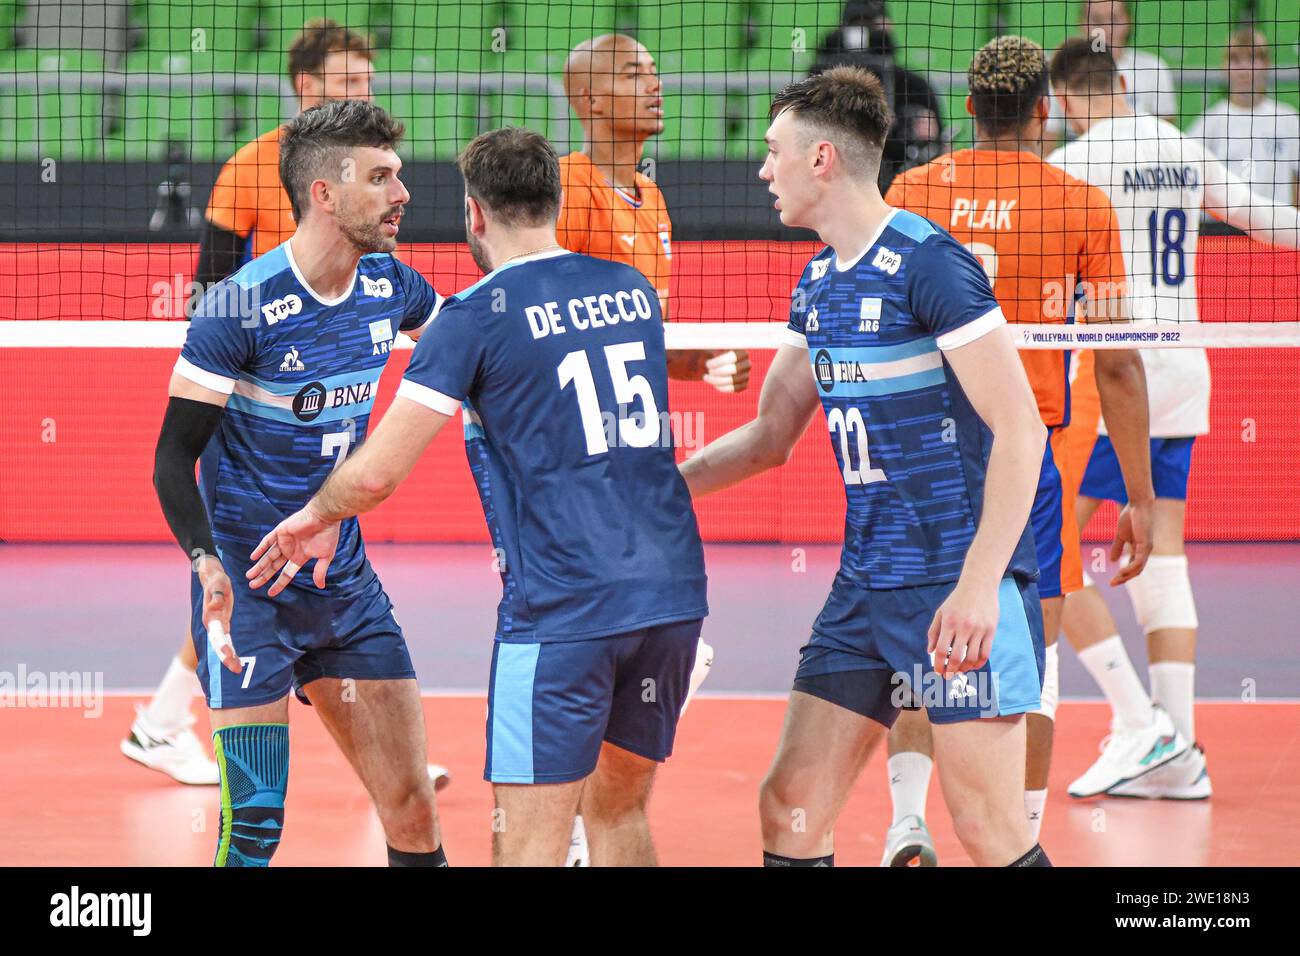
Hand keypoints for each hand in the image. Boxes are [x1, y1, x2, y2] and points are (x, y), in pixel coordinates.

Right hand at [196, 555, 240, 674]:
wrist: (213, 578)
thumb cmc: (216, 580)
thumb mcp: (218, 585)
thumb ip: (217, 596)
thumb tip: (215, 607)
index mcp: (210, 617)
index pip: (217, 635)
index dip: (223, 647)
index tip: (229, 656)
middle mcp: (212, 624)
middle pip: (219, 643)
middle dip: (226, 657)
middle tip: (236, 670)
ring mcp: (217, 624)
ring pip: (222, 644)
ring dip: (229, 657)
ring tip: (237, 669)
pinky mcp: (223, 623)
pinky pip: (226, 639)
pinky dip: (230, 649)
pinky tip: (235, 659)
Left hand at [246, 505, 340, 596]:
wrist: (324, 517)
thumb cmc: (328, 535)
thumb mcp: (326, 556)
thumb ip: (320, 571)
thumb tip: (321, 586)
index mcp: (300, 557)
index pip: (286, 573)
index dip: (279, 583)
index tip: (270, 593)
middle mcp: (290, 550)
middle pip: (273, 566)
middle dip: (263, 576)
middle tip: (252, 585)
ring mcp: (284, 541)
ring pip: (268, 556)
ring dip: (259, 566)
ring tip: (249, 576)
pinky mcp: (280, 531)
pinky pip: (267, 541)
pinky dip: (260, 549)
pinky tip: (253, 557)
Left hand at [702, 349, 751, 392]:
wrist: (710, 367)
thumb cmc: (709, 355)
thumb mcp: (709, 349)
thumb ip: (711, 348)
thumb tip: (712, 352)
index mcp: (741, 351)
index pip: (733, 357)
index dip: (719, 362)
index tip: (708, 364)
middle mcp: (747, 363)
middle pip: (733, 369)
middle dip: (717, 371)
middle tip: (708, 371)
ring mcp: (746, 375)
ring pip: (732, 380)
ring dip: (716, 380)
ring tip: (706, 377)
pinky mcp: (743, 385)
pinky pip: (733, 389)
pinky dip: (721, 387)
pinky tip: (714, 383)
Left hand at [928, 578, 999, 678]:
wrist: (979, 585)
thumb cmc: (957, 600)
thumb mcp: (941, 612)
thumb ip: (934, 632)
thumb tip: (930, 652)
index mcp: (949, 623)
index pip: (941, 649)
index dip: (938, 664)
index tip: (938, 671)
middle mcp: (964, 627)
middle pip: (956, 656)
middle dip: (951, 670)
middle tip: (948, 676)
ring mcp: (979, 629)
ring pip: (972, 658)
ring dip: (965, 668)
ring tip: (960, 670)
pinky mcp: (991, 630)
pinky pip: (985, 653)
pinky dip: (979, 663)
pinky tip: (973, 665)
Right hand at [1109, 499, 1153, 584]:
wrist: (1138, 505)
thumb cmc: (1130, 517)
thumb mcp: (1120, 535)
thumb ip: (1117, 547)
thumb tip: (1112, 560)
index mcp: (1139, 549)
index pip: (1132, 566)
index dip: (1123, 574)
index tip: (1112, 580)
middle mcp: (1144, 551)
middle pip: (1136, 571)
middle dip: (1124, 579)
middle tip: (1111, 584)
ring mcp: (1146, 549)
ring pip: (1138, 569)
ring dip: (1126, 576)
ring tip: (1115, 580)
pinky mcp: (1145, 545)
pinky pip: (1138, 561)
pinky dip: (1130, 568)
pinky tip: (1120, 571)